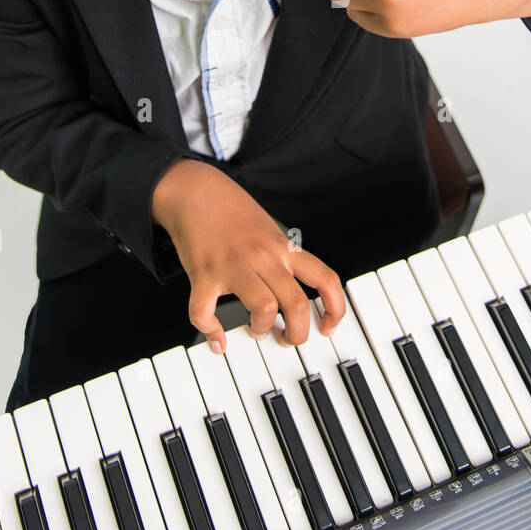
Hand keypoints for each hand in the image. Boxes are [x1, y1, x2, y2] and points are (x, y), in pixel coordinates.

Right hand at [150, 158, 345, 353]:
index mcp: (282, 247)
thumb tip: (292, 291)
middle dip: (297, 334)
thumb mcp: (269, 229)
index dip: (335, 309)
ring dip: (262, 328)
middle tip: (288, 339)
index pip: (325, 279)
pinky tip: (216, 337)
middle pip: (296, 304)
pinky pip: (206, 313)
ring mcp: (233, 266)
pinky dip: (211, 332)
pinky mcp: (203, 274)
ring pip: (263, 308)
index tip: (328, 327)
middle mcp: (263, 257)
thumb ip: (282, 257)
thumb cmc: (232, 211)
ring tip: (256, 329)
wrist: (195, 191)